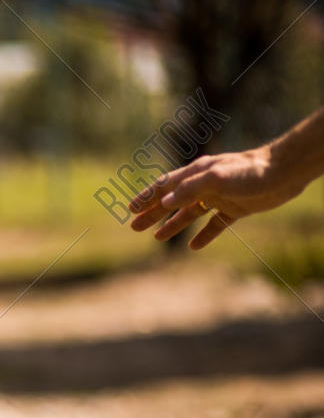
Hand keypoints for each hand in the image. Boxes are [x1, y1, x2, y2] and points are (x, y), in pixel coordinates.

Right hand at [129, 147, 305, 249]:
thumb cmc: (250, 171)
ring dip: (172, 225)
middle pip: (172, 201)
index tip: (130, 209)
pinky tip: (194, 246)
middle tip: (134, 227)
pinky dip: (203, 235)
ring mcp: (220, 197)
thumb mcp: (215, 178)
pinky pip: (214, 225)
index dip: (147, 198)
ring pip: (190, 214)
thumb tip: (164, 203)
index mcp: (197, 174)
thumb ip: (189, 189)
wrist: (285, 172)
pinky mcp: (235, 209)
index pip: (165, 187)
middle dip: (152, 214)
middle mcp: (205, 185)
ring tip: (156, 238)